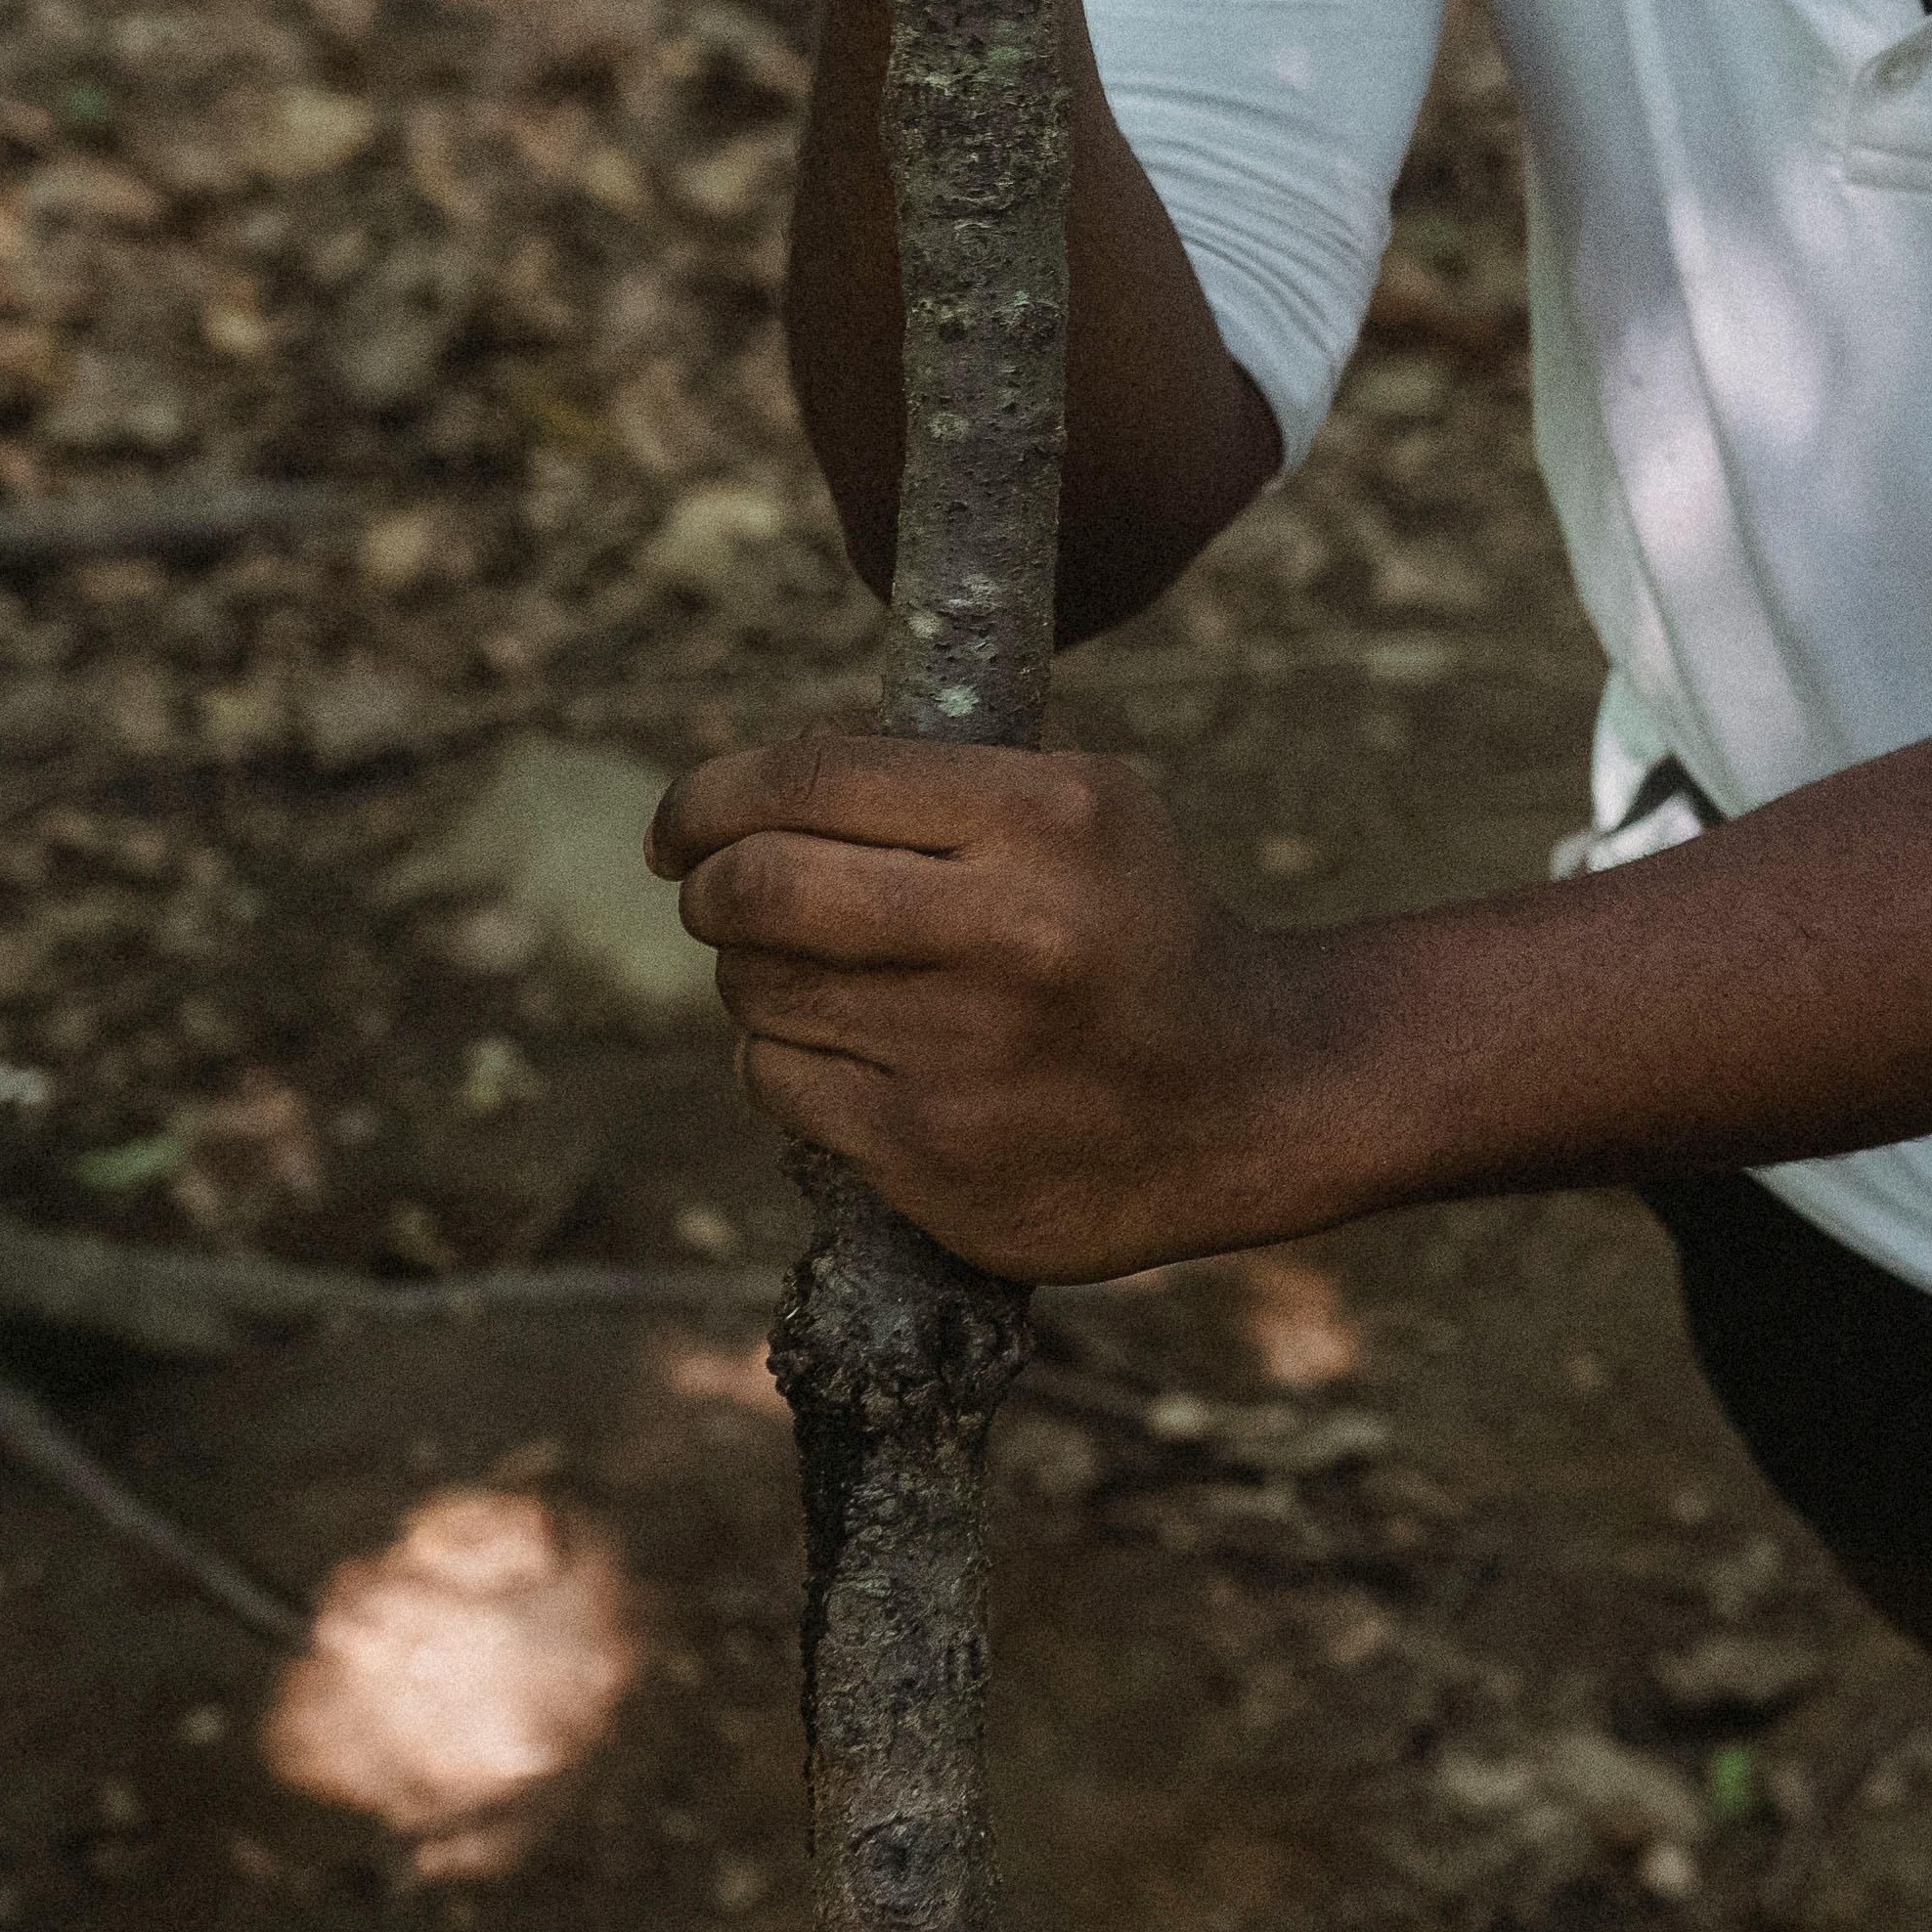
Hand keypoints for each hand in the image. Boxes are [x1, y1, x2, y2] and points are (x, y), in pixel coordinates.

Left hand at [652, 732, 1370, 1282]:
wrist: (1252, 1100)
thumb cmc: (1140, 931)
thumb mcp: (1088, 811)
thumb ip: (938, 783)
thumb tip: (753, 787)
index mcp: (1052, 818)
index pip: (808, 777)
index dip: (706, 796)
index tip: (679, 825)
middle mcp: (1014, 929)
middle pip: (755, 888)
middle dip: (710, 889)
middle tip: (721, 895)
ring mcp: (968, 1052)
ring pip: (755, 990)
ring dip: (760, 978)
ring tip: (833, 979)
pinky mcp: (931, 1154)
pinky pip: (778, 1080)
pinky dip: (789, 1059)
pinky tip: (865, 1056)